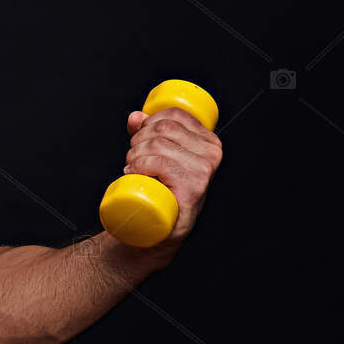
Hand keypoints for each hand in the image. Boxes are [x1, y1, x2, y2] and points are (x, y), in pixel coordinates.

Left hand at [122, 106, 223, 245]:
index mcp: (208, 141)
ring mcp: (203, 170)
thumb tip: (135, 116)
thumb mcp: (158, 155)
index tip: (138, 138)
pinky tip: (132, 172)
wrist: (162, 227)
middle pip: (164, 128)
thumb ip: (147, 132)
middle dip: (138, 139)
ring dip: (135, 154)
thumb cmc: (163, 191)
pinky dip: (140, 165)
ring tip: (132, 167)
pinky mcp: (193, 186)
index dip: (148, 122)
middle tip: (132, 158)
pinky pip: (161, 164)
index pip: (174, 115)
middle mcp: (211, 153)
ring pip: (158, 144)